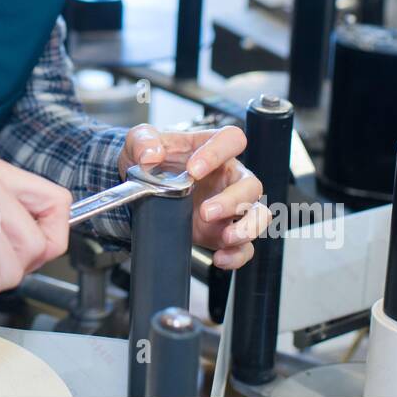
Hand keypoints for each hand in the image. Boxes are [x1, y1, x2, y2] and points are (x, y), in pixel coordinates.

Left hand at [119, 123, 269, 269]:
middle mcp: (226, 177)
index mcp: (211, 148)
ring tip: (226, 237)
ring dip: (247, 228)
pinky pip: (244, 246)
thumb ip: (143, 140)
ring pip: (258, 215)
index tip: (194, 169)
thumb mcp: (138, 140)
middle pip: (251, 184)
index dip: (218, 152)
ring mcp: (228, 206)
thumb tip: (151, 154)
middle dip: (232, 200)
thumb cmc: (149, 158)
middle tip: (205, 211)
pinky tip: (220, 258)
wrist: (138, 188)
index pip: (231, 139)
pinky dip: (237, 255)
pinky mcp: (222, 232)